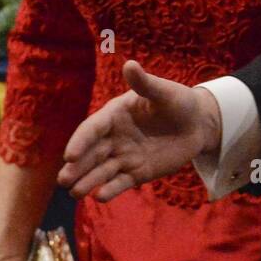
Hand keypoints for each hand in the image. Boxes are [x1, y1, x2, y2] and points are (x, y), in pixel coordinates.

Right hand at [58, 60, 221, 201]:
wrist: (197, 124)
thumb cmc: (178, 102)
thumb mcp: (163, 92)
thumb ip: (145, 84)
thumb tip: (129, 64)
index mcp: (114, 115)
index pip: (92, 129)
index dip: (80, 141)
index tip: (70, 155)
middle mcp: (114, 137)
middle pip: (91, 154)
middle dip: (77, 167)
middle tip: (63, 180)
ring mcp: (124, 156)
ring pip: (101, 171)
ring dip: (87, 181)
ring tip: (75, 194)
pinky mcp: (136, 172)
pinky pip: (120, 182)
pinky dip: (110, 189)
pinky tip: (100, 196)